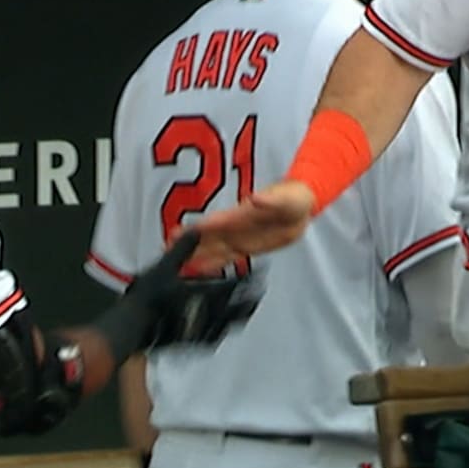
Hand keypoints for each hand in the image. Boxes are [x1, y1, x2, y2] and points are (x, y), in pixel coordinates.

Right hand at [124, 231, 261, 348]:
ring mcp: (201, 332)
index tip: (262, 276)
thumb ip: (184, 249)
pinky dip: (220, 331)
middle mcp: (208, 314)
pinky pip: (212, 338)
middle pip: (238, 309)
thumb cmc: (147, 298)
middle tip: (259, 294)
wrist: (132, 329)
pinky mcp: (190, 344)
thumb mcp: (164, 267)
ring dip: (239, 316)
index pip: (235, 286)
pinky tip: (218, 331)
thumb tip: (197, 229)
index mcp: (205, 294)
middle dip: (250, 300)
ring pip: (228, 325)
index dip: (250, 280)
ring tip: (246, 312)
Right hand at [178, 180, 315, 274]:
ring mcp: (239, 237)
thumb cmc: (292, 197)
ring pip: (212, 249)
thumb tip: (255, 197)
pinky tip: (198, 269)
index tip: (182, 233)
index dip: (200, 228)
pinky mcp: (245, 247)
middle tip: (166, 247)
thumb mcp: (285, 198)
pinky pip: (225, 258)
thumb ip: (270, 200)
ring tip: (175, 263)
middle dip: (187, 242)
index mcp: (242, 214)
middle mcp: (236, 227)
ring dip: (194, 255)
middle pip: (207, 236)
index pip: (217, 222)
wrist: (302, 207)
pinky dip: (210, 264)